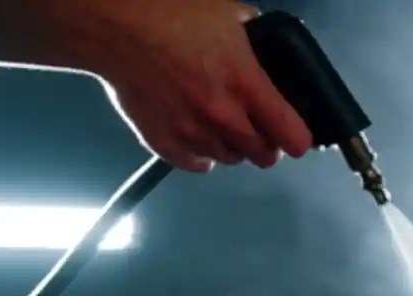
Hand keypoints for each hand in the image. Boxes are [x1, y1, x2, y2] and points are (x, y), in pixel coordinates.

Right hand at [84, 0, 312, 171]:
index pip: (292, 136)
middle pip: (264, 156)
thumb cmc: (170, 13)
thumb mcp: (227, 13)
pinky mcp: (164, 143)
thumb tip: (268, 42)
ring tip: (222, 125)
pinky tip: (198, 135)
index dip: (298, 138)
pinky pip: (196, 164)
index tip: (295, 135)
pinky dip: (201, 155)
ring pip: (230, 160)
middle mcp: (223, 116)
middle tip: (257, 127)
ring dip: (233, 147)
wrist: (114, 27)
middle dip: (266, 144)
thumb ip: (254, 35)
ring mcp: (193, 133)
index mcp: (246, 84)